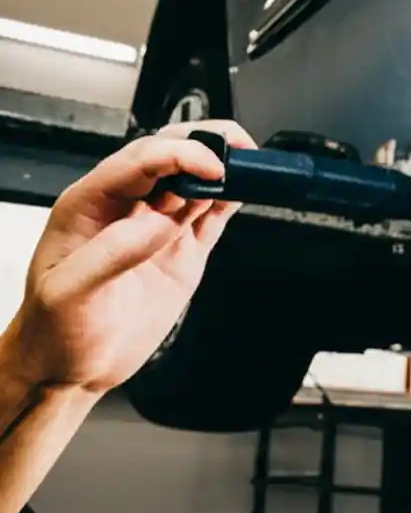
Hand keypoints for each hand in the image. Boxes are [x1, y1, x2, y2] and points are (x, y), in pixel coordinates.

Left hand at [2, 121, 255, 392]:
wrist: (70, 368)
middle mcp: (124, 209)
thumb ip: (113, 254)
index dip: (181, 156)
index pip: (139, 161)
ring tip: (253, 167)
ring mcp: (155, 230)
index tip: (213, 169)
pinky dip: (229, 201)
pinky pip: (209, 216)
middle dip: (205, 144)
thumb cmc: (54, 331)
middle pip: (168, 156)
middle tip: (240, 150)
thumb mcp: (70, 294)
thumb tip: (158, 222)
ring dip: (223, 169)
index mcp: (89, 204)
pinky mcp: (178, 253)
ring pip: (194, 181)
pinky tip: (245, 190)